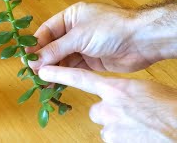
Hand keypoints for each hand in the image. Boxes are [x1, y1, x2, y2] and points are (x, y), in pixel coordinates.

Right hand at [28, 2, 176, 72]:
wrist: (141, 42)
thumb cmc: (110, 30)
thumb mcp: (78, 36)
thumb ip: (55, 49)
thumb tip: (34, 61)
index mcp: (71, 17)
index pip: (47, 31)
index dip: (35, 44)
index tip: (26, 58)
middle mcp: (74, 31)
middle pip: (52, 46)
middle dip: (42, 59)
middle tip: (32, 73)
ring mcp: (81, 47)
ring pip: (61, 59)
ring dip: (51, 70)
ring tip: (40, 82)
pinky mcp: (89, 61)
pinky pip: (71, 68)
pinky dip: (62, 75)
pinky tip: (54, 83)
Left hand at [38, 66, 176, 141]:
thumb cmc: (167, 106)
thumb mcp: (143, 90)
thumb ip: (123, 92)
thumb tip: (114, 97)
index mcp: (116, 89)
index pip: (81, 79)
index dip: (60, 74)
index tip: (43, 71)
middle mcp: (108, 107)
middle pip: (96, 110)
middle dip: (107, 112)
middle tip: (128, 114)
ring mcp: (110, 126)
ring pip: (106, 125)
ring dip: (116, 125)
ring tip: (137, 125)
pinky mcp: (113, 141)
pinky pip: (112, 137)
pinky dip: (121, 136)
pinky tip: (137, 134)